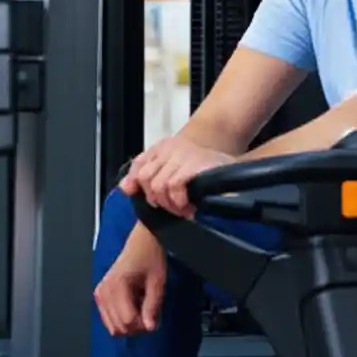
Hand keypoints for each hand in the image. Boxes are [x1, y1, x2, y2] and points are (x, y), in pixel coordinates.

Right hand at [94, 227, 166, 335]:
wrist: (141, 243)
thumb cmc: (150, 258)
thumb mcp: (157, 282)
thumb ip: (153, 306)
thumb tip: (150, 328)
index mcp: (116, 285)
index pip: (127, 321)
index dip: (144, 325)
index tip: (155, 317)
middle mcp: (103, 292)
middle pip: (118, 328)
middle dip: (137, 327)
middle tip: (150, 314)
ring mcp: (100, 295)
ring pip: (113, 328)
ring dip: (130, 324)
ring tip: (141, 308)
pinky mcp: (100, 297)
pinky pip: (109, 321)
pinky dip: (122, 319)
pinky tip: (132, 306)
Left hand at [119, 137, 233, 217]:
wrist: (231, 165)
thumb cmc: (203, 171)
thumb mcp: (174, 171)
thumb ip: (149, 176)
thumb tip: (125, 187)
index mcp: (162, 148)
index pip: (138, 165)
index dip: (136, 184)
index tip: (146, 199)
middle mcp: (168, 147)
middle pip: (144, 179)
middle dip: (157, 199)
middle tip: (173, 208)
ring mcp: (180, 154)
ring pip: (157, 186)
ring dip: (170, 204)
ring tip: (183, 208)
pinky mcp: (192, 163)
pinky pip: (173, 186)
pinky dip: (179, 201)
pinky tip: (189, 206)